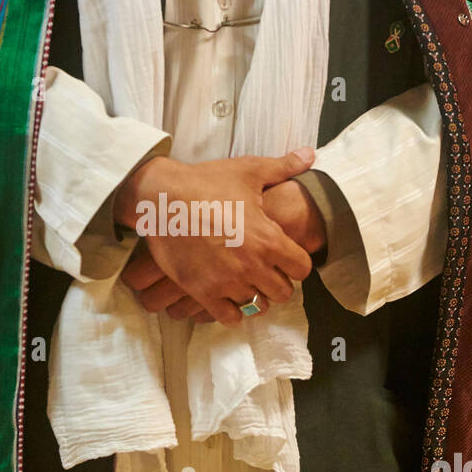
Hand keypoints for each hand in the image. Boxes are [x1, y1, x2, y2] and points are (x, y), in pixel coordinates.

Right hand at [114, 150, 315, 325]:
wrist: (161, 198)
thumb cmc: (206, 182)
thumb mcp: (248, 171)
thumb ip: (283, 167)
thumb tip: (310, 154)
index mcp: (268, 240)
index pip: (302, 269)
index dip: (296, 263)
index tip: (286, 257)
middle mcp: (252, 266)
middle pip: (283, 292)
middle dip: (277, 282)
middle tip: (266, 271)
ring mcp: (227, 282)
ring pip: (258, 307)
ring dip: (255, 296)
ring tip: (246, 283)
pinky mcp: (203, 292)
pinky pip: (229, 318)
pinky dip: (232, 311)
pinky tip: (227, 296)